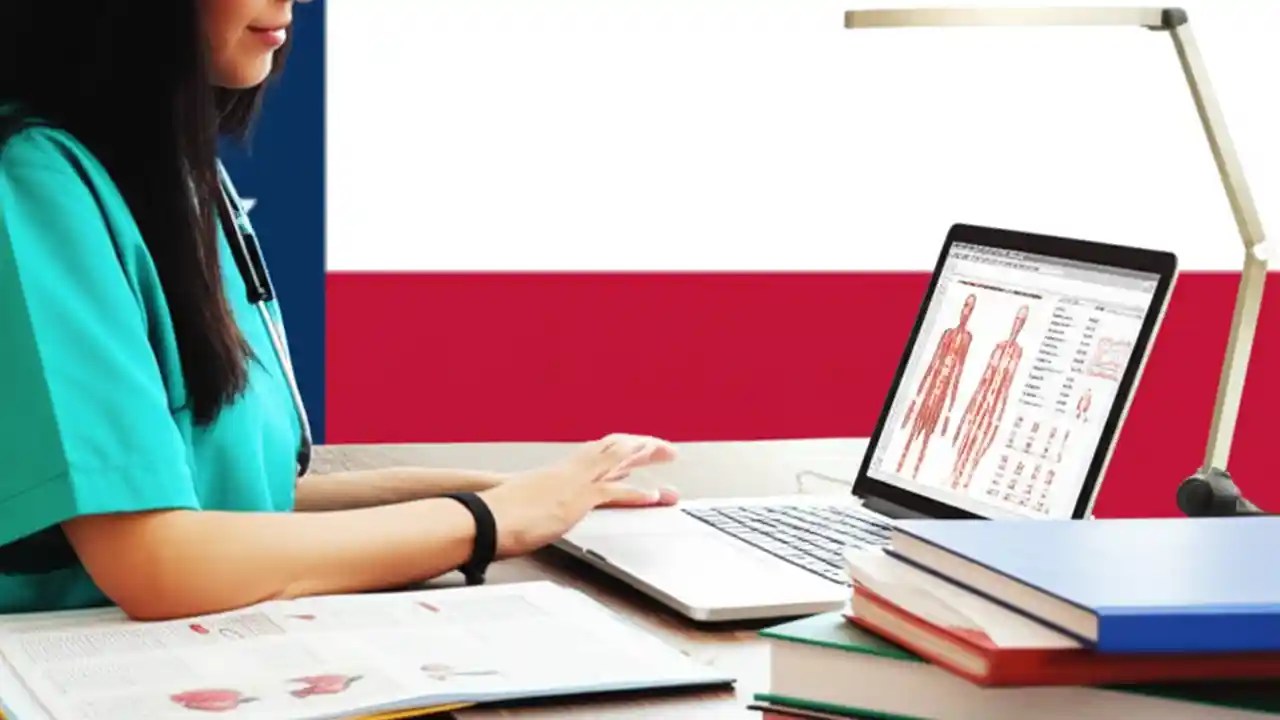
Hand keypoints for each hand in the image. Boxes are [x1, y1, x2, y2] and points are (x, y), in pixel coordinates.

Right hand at [478, 434, 677, 557]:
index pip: (597, 452)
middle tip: (665, 448)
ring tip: (669, 455)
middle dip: (642, 446)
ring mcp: (574, 484)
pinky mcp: (575, 501)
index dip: (620, 449)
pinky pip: (613, 493)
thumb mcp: (525, 504)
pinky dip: (637, 493)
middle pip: (613, 450)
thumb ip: (539, 505)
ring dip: (646, 456)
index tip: (638, 448)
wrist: (483, 519)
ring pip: (618, 461)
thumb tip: (542, 512)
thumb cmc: (497, 516)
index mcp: (559, 472)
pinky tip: (654, 495)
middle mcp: (569, 472)